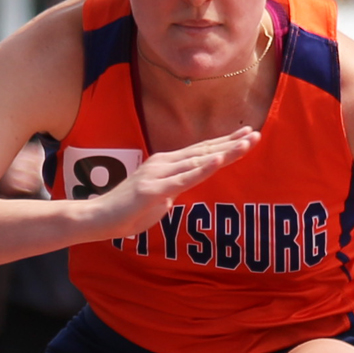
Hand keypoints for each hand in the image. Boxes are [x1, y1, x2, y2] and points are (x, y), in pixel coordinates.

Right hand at [79, 127, 259, 240]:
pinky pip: (184, 179)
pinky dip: (203, 169)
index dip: (225, 143)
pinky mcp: (154, 190)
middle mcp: (164, 163)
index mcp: (166, 164)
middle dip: (231, 143)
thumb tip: (179, 192)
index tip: (247, 136)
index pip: (201, 152)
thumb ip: (171, 191)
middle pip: (204, 151)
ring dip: (225, 152)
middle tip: (256, 134)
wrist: (97, 218)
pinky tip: (219, 160)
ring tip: (247, 143)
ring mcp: (159, 175)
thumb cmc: (126, 212)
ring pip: (199, 161)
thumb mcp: (157, 199)